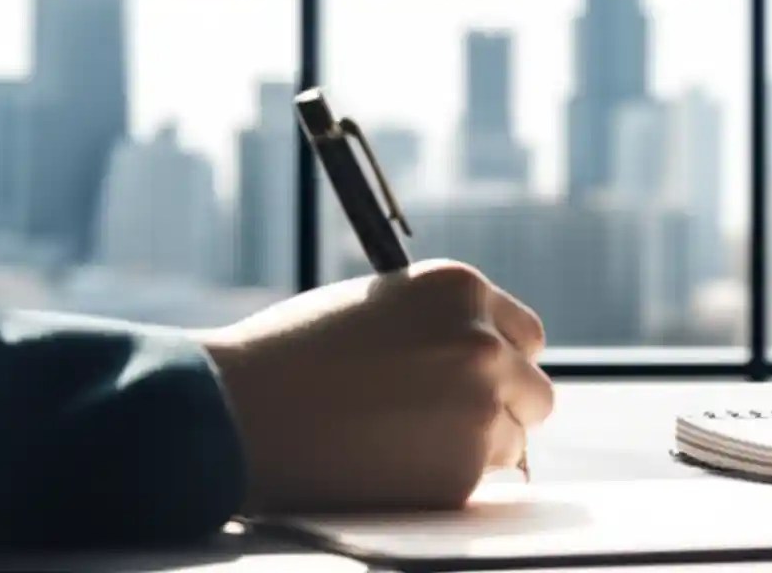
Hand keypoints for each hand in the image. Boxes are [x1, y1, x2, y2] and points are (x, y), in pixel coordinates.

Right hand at [203, 260, 553, 512]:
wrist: (236, 411)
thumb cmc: (292, 355)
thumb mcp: (379, 305)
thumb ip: (442, 325)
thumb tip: (492, 360)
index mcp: (461, 289)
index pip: (525, 335)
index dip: (501, 361)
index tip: (475, 381)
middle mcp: (482, 342)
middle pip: (535, 391)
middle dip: (503, 408)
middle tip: (447, 421)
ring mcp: (479, 406)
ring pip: (514, 440)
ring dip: (476, 447)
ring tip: (401, 440)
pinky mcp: (462, 469)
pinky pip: (480, 482)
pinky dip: (446, 480)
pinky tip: (390, 463)